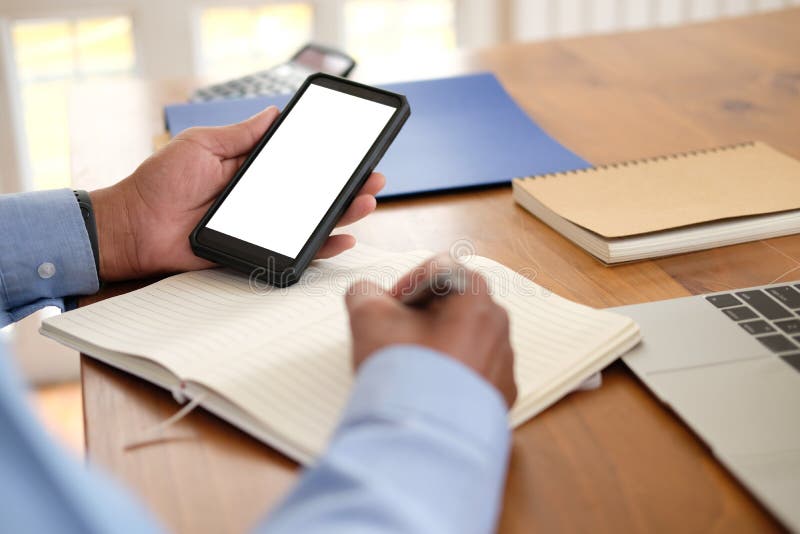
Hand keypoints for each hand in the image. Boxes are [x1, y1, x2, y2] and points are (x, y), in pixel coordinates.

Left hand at [90, 107, 384, 280]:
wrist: (134, 226)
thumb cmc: (160, 182)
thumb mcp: (201, 145)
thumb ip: (240, 135)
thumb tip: (273, 114)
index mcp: (251, 170)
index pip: (299, 164)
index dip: (328, 160)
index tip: (354, 153)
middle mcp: (263, 198)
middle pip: (314, 194)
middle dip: (347, 186)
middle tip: (373, 178)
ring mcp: (262, 226)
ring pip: (312, 223)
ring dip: (343, 214)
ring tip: (366, 202)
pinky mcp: (255, 251)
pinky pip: (294, 253)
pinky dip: (321, 249)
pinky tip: (342, 239)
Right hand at [345, 254, 516, 407]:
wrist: (426, 437)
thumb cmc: (404, 373)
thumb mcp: (368, 318)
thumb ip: (364, 292)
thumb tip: (367, 294)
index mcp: (475, 298)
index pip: (438, 270)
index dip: (406, 285)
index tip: (389, 308)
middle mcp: (498, 326)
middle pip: (454, 304)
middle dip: (422, 315)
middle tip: (396, 336)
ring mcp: (504, 363)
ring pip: (466, 339)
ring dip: (437, 344)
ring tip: (410, 367)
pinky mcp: (501, 395)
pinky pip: (474, 372)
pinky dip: (452, 375)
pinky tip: (427, 390)